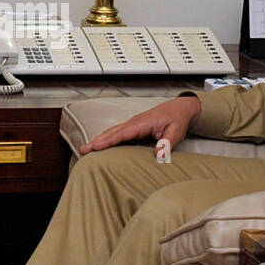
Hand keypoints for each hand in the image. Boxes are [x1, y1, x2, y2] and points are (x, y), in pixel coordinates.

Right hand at [77, 95, 202, 155]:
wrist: (181, 109)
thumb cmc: (178, 119)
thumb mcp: (176, 132)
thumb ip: (167, 143)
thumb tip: (158, 154)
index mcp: (142, 123)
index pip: (121, 133)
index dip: (108, 140)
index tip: (95, 147)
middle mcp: (134, 123)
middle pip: (111, 132)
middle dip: (97, 141)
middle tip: (83, 150)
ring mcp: (133, 125)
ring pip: (112, 132)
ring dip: (99, 140)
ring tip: (86, 149)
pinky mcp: (134, 128)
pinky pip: (117, 134)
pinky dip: (107, 139)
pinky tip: (101, 146)